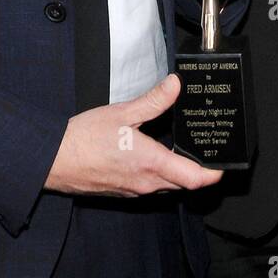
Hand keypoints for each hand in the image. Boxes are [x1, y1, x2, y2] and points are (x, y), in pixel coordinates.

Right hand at [45, 73, 222, 195]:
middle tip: (206, 150)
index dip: (214, 174)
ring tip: (183, 149)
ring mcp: (134, 191)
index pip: (195, 179)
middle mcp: (146, 183)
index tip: (224, 163)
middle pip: (184, 183)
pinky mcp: (123, 192)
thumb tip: (176, 85)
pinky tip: (153, 155)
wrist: (53, 160)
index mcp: (151, 163)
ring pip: (167, 186)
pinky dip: (159, 174)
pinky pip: (150, 187)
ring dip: (178, 172)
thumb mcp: (122, 112)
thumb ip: (154, 100)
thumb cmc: (84, 138)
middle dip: (198, 170)